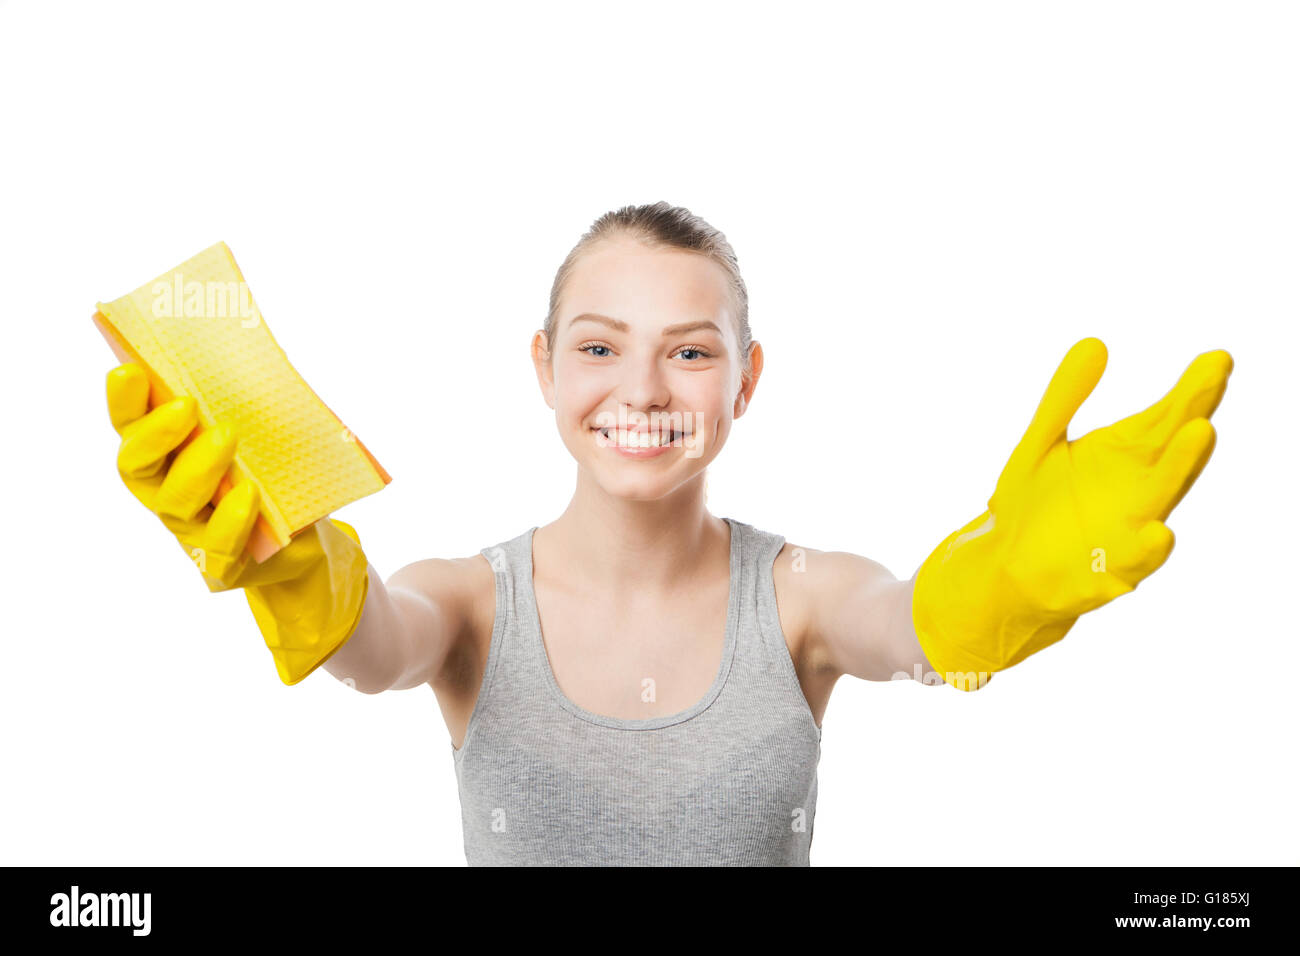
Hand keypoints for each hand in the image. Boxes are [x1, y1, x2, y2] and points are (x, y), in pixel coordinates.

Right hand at [108, 362, 370, 682]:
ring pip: (175, 503)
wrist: (308, 541)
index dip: (124, 404)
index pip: (132, 429)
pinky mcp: (222, 564)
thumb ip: (245, 406)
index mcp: (169, 458)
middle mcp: (169, 494)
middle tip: (186, 404)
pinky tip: (249, 495)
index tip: (129, 371)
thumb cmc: (276, 478)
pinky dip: (231, 519)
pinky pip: (218, 545)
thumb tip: (249, 359)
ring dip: (198, 467)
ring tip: (226, 435)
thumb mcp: (263, 437)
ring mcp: (192, 532)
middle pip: (137, 467)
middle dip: (155, 433)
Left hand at [912, 338, 1232, 687]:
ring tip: (1201, 434)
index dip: (1192, 388)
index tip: (1217, 357)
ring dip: (1180, 470)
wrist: (1003, 569)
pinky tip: (1159, 532)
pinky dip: (1149, 549)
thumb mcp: (1040, 444)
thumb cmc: (1032, 505)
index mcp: (1124, 457)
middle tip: (1213, 383)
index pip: (1166, 417)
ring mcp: (1128, 533)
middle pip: (1172, 454)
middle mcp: (1138, 492)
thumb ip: (1064, 399)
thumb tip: (1095, 343)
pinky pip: (1135, 561)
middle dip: (1192, 423)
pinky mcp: (1108, 572)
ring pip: (1162, 501)